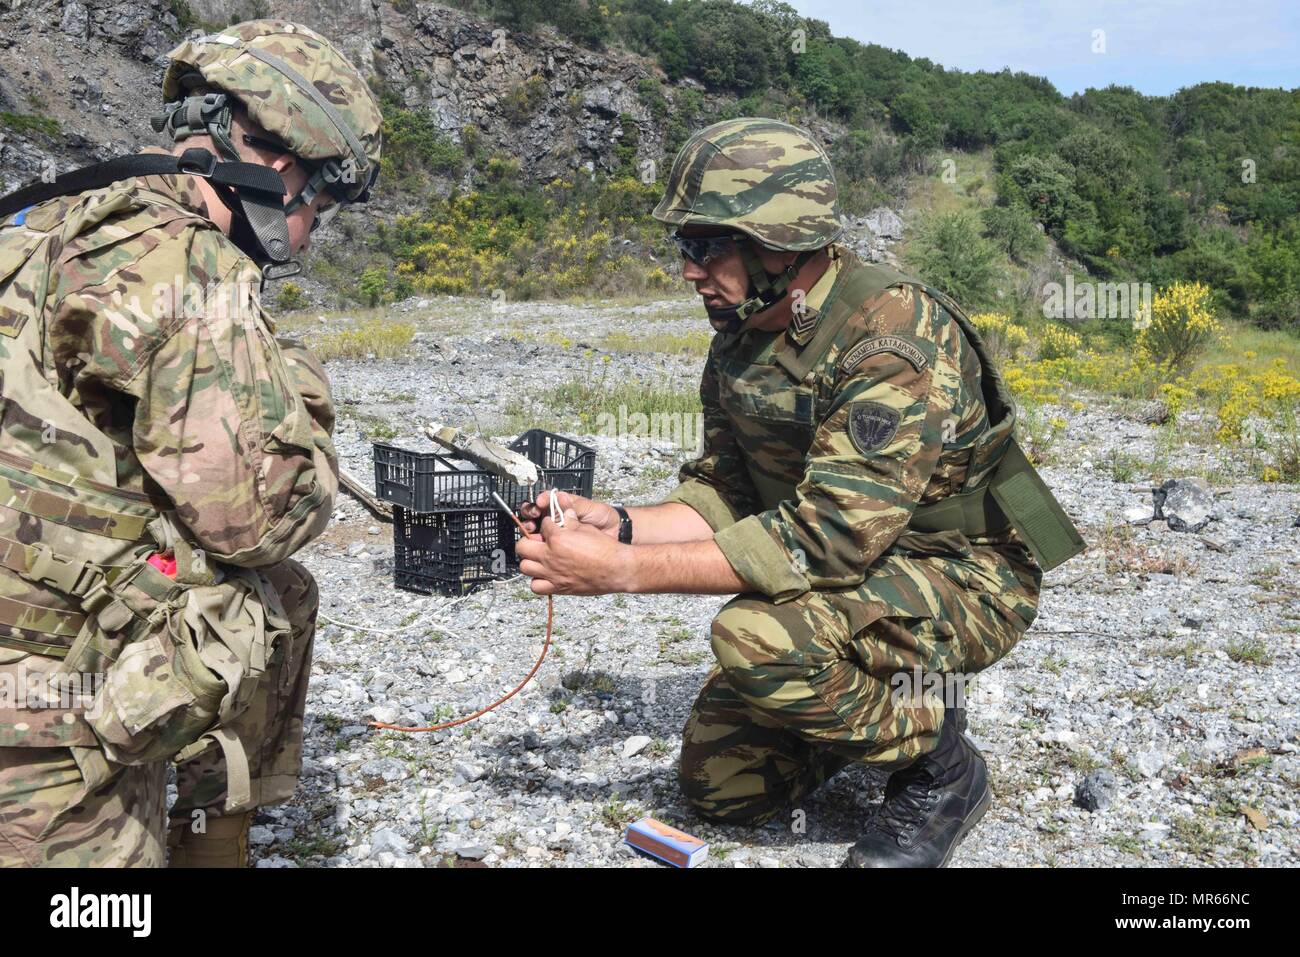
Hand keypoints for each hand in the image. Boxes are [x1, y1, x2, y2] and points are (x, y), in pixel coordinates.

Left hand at [514, 509, 631, 595]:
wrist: (616, 569)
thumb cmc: (605, 549)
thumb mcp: (586, 528)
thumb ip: (570, 521)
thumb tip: (563, 513)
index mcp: (557, 538)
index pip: (542, 525)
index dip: (547, 523)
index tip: (551, 525)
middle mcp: (550, 556)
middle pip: (522, 546)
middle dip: (528, 540)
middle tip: (537, 540)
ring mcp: (552, 573)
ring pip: (525, 567)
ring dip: (530, 560)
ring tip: (539, 557)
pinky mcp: (558, 587)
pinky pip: (536, 586)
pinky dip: (537, 581)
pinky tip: (545, 575)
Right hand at [518, 490, 618, 538]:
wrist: (613, 532)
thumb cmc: (601, 516)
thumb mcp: (587, 507)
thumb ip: (572, 505)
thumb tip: (558, 498)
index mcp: (560, 506)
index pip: (542, 502)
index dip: (538, 502)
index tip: (539, 504)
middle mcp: (554, 519)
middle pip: (533, 516)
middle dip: (530, 515)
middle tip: (533, 518)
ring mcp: (553, 534)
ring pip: (534, 532)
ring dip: (531, 531)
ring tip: (534, 531)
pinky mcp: (556, 548)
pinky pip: (544, 546)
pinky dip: (539, 547)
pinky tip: (540, 546)